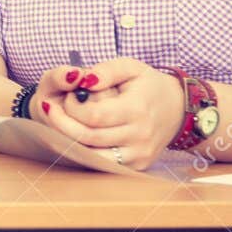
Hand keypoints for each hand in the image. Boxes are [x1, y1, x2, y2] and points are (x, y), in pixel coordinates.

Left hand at [29, 57, 184, 168]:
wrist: (178, 109)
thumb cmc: (148, 86)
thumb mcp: (130, 67)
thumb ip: (106, 70)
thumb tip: (83, 79)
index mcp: (137, 109)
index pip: (93, 116)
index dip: (72, 107)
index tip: (69, 96)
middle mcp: (140, 135)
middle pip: (88, 138)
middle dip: (62, 124)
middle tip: (53, 110)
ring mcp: (139, 154)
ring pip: (92, 156)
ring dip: (68, 141)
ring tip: (60, 124)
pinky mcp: (138, 165)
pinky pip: (103, 164)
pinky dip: (85, 153)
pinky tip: (75, 138)